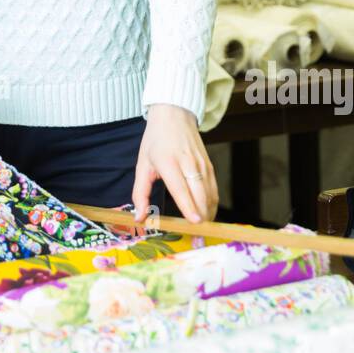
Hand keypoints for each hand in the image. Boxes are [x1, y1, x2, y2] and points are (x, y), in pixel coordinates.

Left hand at [132, 103, 218, 225]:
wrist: (174, 115)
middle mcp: (188, 163)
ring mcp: (202, 164)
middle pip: (200, 195)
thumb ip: (140, 193)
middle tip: (196, 237)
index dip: (189, 206)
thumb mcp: (142, 164)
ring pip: (210, 195)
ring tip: (201, 230)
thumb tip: (139, 218)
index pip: (181, 188)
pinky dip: (212, 205)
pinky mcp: (210, 165)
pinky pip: (214, 190)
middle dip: (200, 218)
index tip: (194, 222)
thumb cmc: (155, 140)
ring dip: (207, 214)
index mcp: (168, 162)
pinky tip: (205, 215)